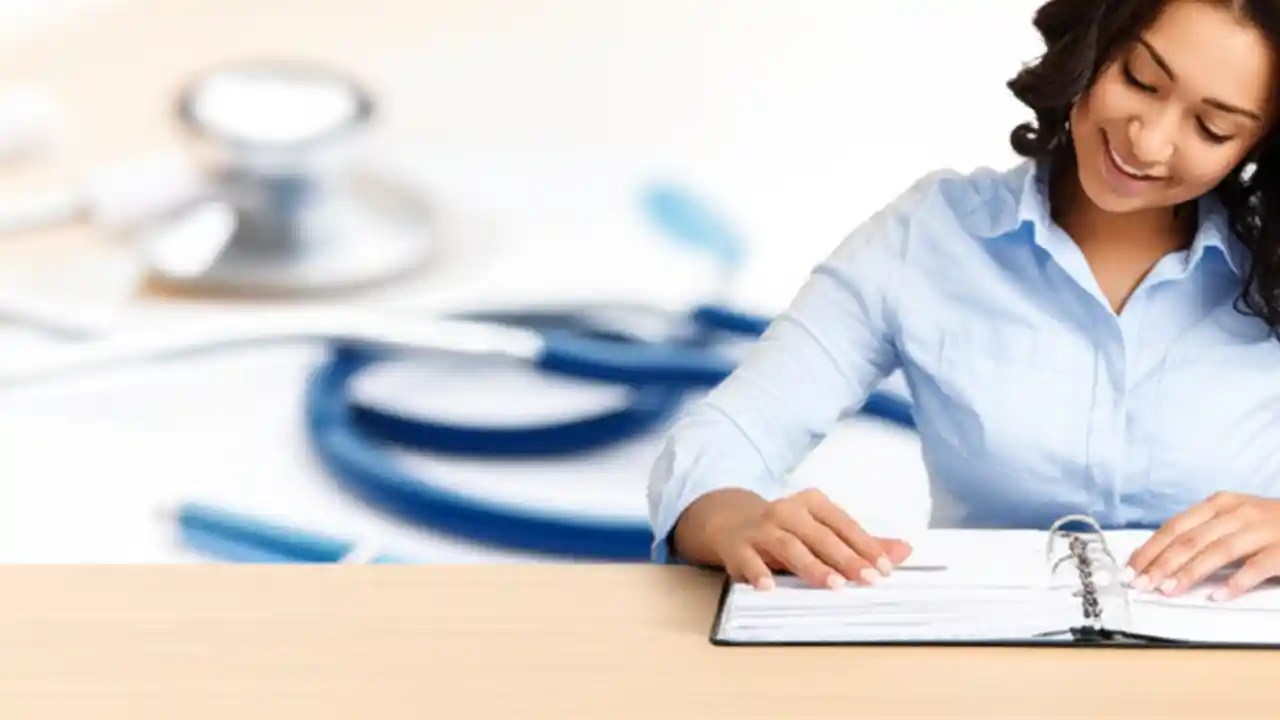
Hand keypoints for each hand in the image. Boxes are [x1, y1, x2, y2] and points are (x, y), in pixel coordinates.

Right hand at [709, 487, 911, 590]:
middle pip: (819, 535)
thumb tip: (904, 551)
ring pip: (789, 545)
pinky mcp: (738, 546)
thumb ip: (860, 543)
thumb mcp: (821, 530)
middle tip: (867, 580)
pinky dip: (758, 572)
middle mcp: (787, 510)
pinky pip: (749, 559)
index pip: (843, 524)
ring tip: (832, 585)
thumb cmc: (787, 529)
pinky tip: (769, 588)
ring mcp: (760, 528)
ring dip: (812, 566)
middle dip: (845, 559)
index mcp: (812, 503)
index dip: (864, 546)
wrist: (731, 521)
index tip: (885, 569)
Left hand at [1124, 491, 1279, 600]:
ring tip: (1169, 590)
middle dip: (1161, 563)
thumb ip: (1201, 534)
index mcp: (1218, 504)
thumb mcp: (1231, 519)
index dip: (1150, 549)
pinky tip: (1218, 596)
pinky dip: (1236, 582)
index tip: (1130, 569)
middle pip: (1190, 539)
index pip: (1174, 527)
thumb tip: (1160, 558)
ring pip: (1217, 551)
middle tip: (1142, 584)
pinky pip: (1256, 566)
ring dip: (1189, 572)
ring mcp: (1261, 529)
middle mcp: (1236, 513)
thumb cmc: (1268, 524)